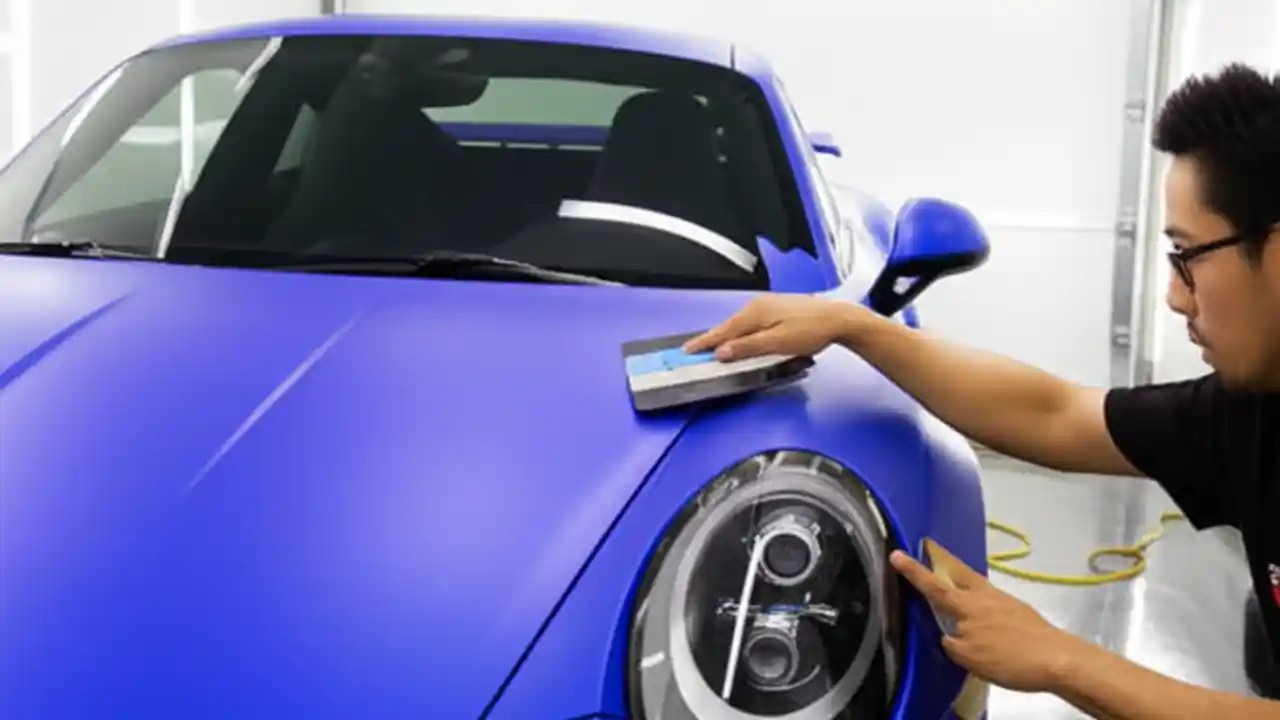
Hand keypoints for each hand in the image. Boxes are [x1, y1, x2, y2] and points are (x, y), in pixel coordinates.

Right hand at [683, 294, 859, 360]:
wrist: (838, 319)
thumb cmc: (811, 330)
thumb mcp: (777, 343)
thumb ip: (748, 347)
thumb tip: (723, 351)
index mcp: (755, 312)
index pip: (723, 331)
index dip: (705, 342)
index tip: (689, 350)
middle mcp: (759, 305)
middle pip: (730, 326)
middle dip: (713, 338)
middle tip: (696, 349)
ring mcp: (769, 305)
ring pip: (741, 324)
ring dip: (728, 336)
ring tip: (715, 346)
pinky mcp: (778, 309)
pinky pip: (752, 322)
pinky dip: (742, 331)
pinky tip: (743, 338)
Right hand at [890, 541, 1081, 693]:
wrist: (1056, 658)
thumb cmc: (1008, 657)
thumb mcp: (969, 658)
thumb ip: (952, 643)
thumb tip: (951, 635)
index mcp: (966, 606)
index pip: (933, 586)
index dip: (913, 571)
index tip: (896, 552)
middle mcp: (983, 596)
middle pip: (957, 572)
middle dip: (941, 559)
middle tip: (928, 546)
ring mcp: (1003, 600)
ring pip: (974, 583)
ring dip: (960, 578)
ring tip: (951, 579)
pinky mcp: (1017, 610)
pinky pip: (988, 597)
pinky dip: (977, 597)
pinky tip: (979, 610)